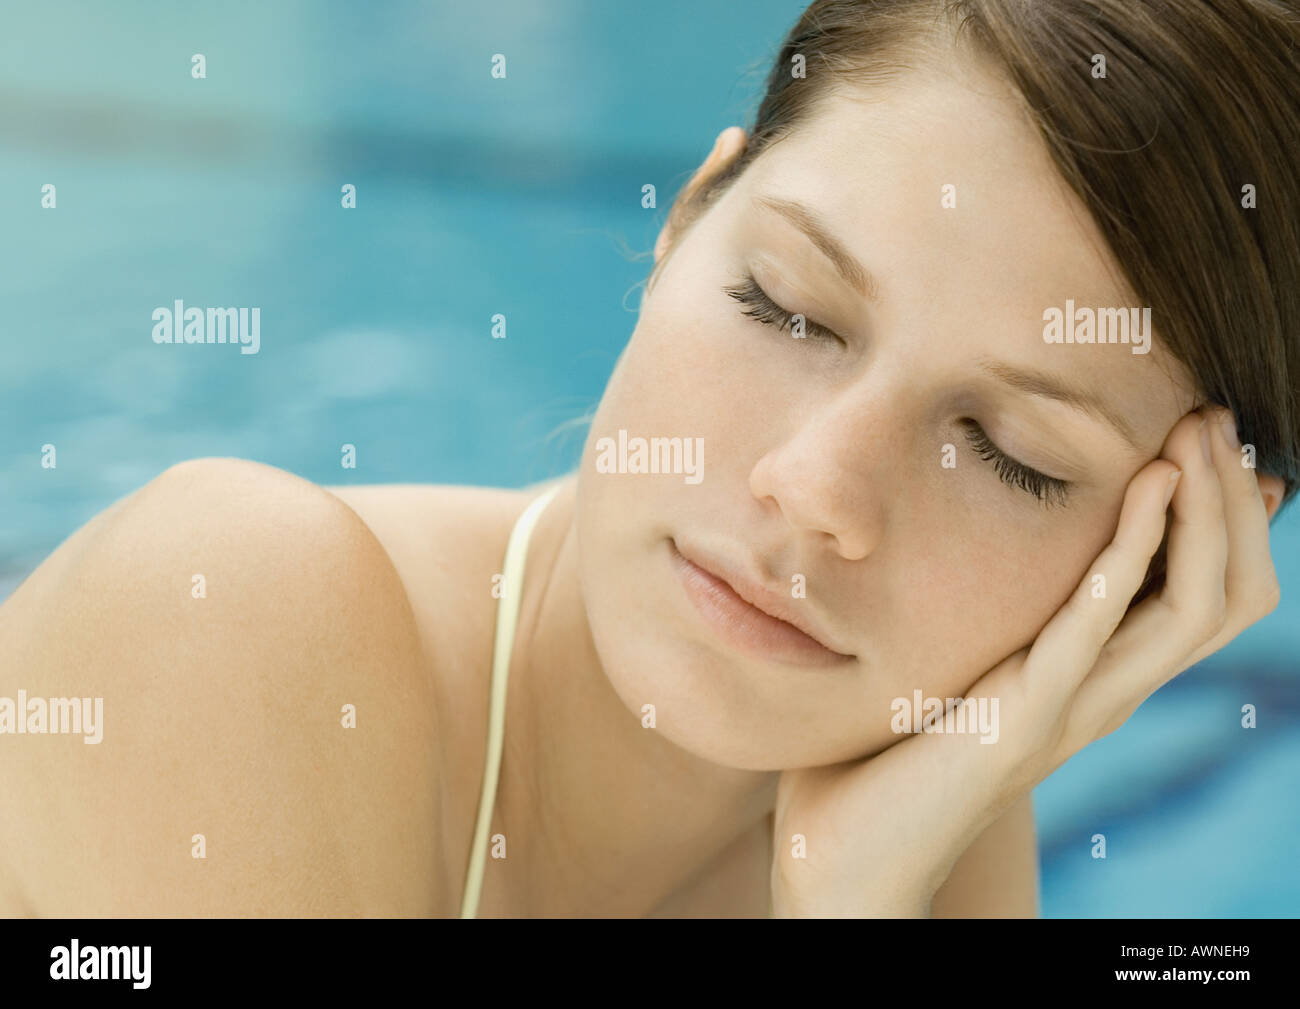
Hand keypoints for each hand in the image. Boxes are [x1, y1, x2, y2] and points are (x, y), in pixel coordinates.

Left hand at [770, 408, 1281, 916]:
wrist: (849, 853)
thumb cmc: (893, 753)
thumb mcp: (966, 666)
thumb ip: (998, 619)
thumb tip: (985, 548)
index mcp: (1092, 679)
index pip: (1201, 597)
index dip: (1223, 520)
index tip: (1209, 438)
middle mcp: (1102, 694)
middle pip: (1220, 598)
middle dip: (1227, 502)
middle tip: (1213, 418)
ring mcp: (1071, 710)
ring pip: (1186, 613)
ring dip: (1197, 517)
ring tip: (1190, 440)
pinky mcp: (1023, 717)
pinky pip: (1093, 635)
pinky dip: (1128, 564)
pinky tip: (1141, 500)